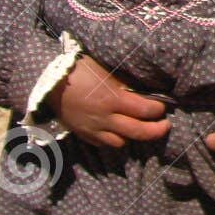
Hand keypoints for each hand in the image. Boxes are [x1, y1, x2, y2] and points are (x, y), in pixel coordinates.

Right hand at [46, 55, 170, 149]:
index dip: (157, 110)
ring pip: (121, 142)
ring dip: (133, 136)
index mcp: (113, 99)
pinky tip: (119, 132)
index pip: (144, 110)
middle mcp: (105, 118)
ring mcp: (93, 129)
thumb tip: (140, 92)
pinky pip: (104, 143)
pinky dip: (114, 140)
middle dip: (155, 131)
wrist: (49, 83)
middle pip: (137, 131)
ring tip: (141, 129)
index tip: (163, 107)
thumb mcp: (105, 72)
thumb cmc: (79, 70)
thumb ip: (123, 85)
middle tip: (165, 126)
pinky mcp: (83, 134)